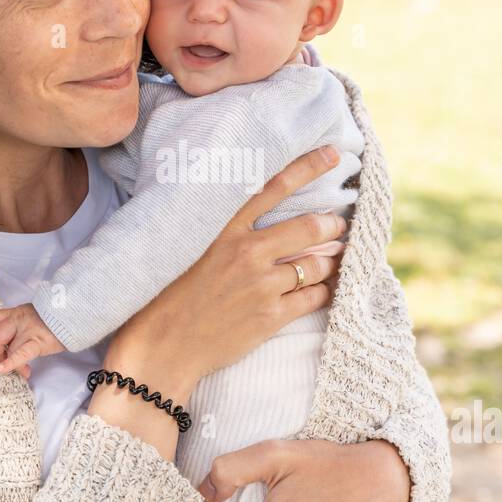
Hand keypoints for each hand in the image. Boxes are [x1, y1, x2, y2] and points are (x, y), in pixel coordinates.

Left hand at [0, 303, 65, 378]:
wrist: (75, 315)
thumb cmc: (56, 321)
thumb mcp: (33, 318)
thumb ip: (21, 329)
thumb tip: (12, 350)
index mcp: (16, 312)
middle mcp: (18, 318)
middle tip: (3, 363)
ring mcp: (27, 329)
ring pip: (4, 344)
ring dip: (5, 360)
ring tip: (20, 371)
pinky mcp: (37, 341)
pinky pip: (20, 353)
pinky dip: (10, 362)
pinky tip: (3, 370)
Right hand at [104, 145, 349, 393]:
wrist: (162, 347)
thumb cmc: (166, 295)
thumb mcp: (183, 247)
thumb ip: (216, 226)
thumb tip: (244, 209)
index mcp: (223, 228)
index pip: (274, 186)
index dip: (308, 167)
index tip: (333, 155)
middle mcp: (246, 252)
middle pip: (308, 227)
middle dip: (332, 224)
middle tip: (339, 223)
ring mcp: (261, 285)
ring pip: (316, 264)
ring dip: (331, 260)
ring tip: (334, 258)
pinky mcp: (270, 317)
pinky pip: (314, 297)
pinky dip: (325, 290)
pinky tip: (324, 288)